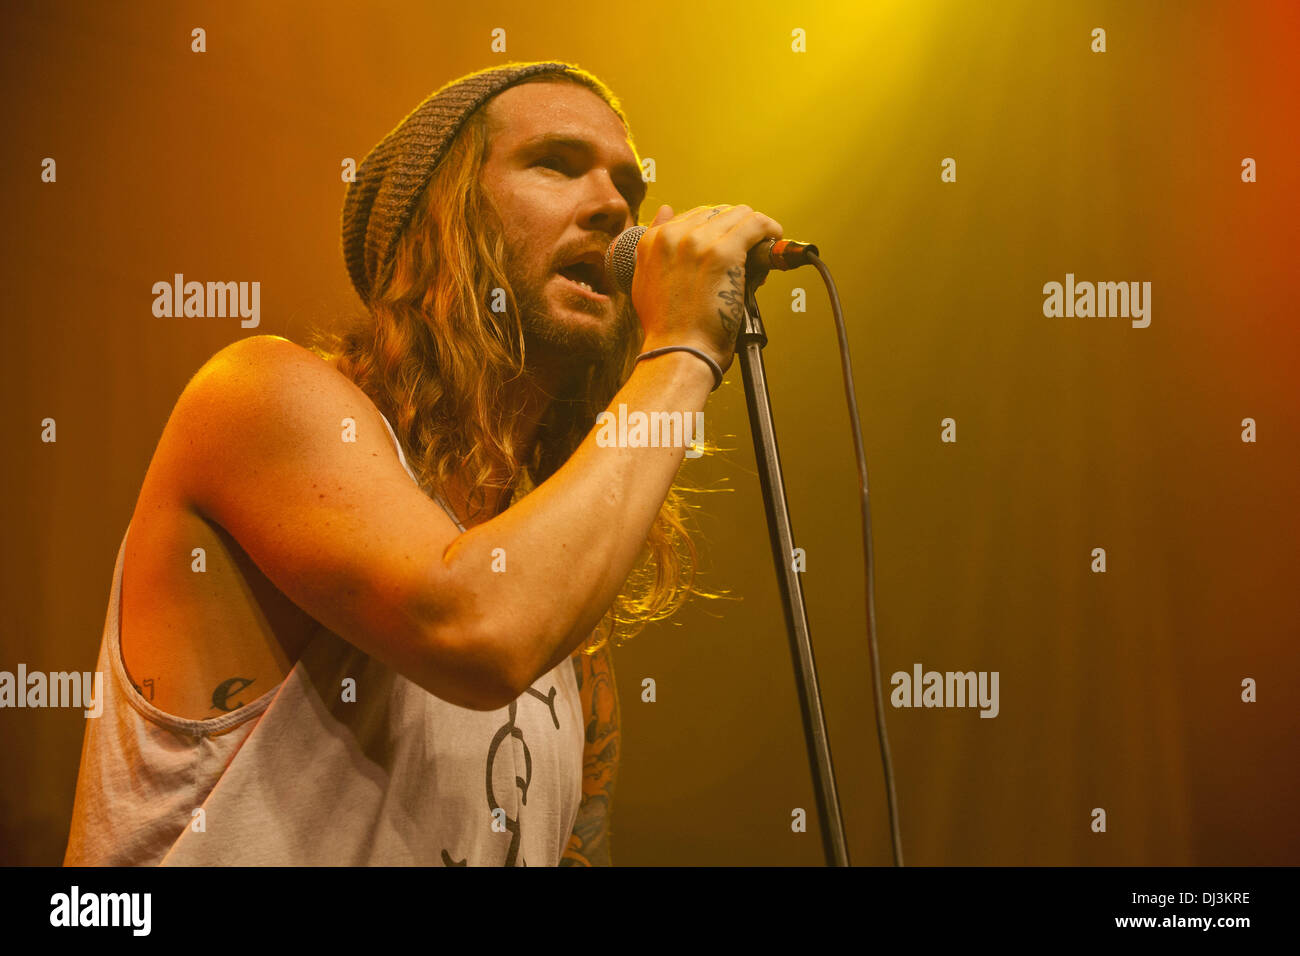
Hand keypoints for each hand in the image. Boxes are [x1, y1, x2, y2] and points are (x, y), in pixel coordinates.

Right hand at [632, 203, 783, 374]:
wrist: (679, 352)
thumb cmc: (668, 329)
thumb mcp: (645, 280)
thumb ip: (653, 244)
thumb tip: (666, 210)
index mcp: (654, 241)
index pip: (695, 215)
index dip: (717, 229)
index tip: (729, 243)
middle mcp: (674, 236)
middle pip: (718, 212)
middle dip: (736, 229)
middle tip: (747, 250)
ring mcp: (698, 242)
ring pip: (739, 215)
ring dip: (754, 229)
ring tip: (761, 248)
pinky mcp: (723, 253)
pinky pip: (756, 225)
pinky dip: (769, 230)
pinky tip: (774, 239)